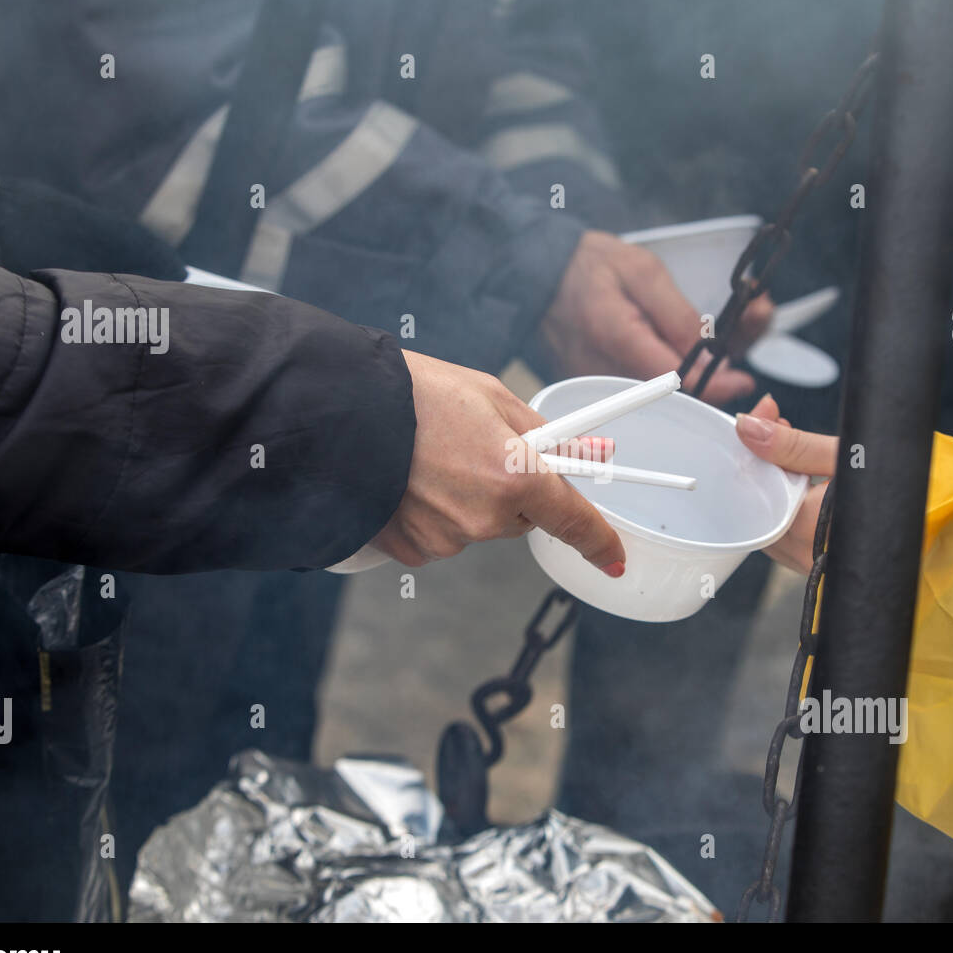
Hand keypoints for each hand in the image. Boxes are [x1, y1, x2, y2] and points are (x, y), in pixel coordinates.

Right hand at [373, 350, 626, 573]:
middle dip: (512, 490)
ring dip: (467, 500)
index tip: (615, 557)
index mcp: (516, 477)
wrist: (337, 412)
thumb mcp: (491, 398)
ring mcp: (446, 540)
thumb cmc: (416, 394)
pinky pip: (440, 537)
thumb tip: (590, 451)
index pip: (574, 521)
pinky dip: (432, 515)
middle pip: (521, 517)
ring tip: (430, 460)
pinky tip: (408, 483)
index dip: (599, 542)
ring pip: (478, 526)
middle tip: (478, 451)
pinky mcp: (411, 551)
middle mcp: (486, 518)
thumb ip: (544, 433)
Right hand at [536, 231, 772, 405]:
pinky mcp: (600, 392)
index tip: (743, 378)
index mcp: (616, 338)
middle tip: (742, 342)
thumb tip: (712, 354)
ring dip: (701, 375)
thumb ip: (678, 315)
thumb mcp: (643, 272)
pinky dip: (675, 376)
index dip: (715, 383)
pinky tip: (692, 352)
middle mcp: (605, 374)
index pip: (674, 379)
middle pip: (673, 395)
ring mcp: (600, 388)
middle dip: (717, 374)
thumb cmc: (591, 268)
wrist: (540, 277)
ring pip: (663, 397)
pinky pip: (645, 392)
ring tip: (724, 342)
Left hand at [735, 394, 837, 573]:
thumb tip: (747, 426)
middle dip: (764, 464)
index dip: (756, 448)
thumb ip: (794, 445)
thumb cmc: (910, 490)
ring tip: (796, 450)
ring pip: (771, 523)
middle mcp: (804, 556)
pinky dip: (789, 508)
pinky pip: (789, 537)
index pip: (756, 486)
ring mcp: (812, 568)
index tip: (767, 414)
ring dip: (776, 485)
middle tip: (780, 425)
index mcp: (806, 527)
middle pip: (759, 506)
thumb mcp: (851, 457)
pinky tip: (805, 481)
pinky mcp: (823, 571)